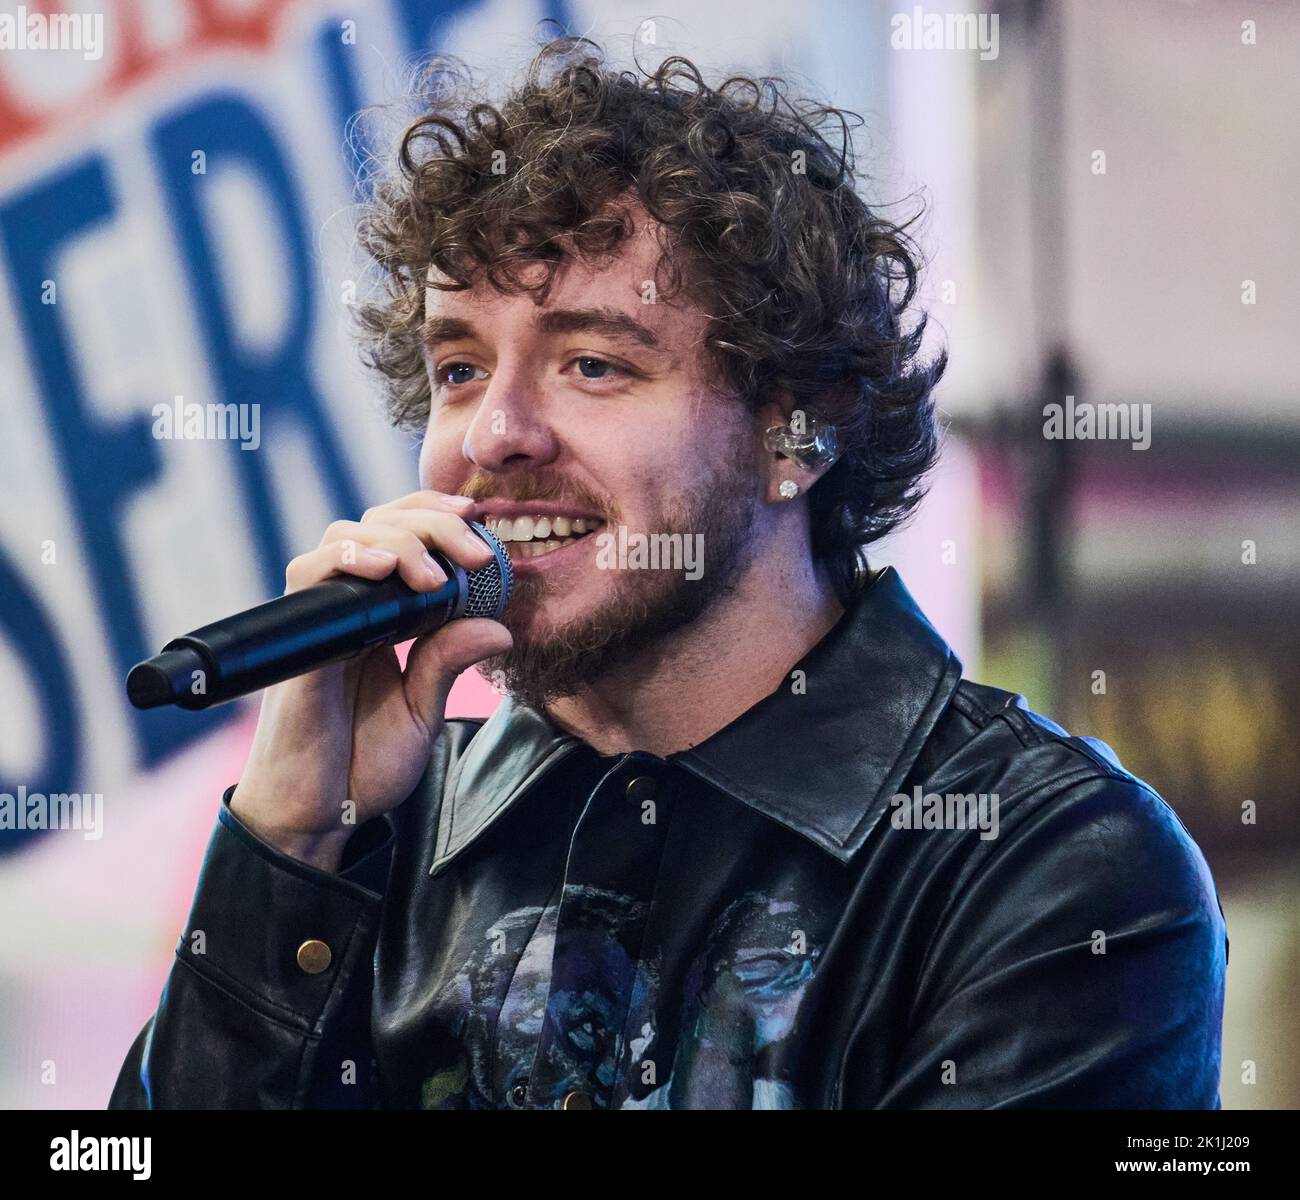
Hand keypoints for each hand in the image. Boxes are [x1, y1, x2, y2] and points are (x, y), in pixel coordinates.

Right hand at [229, 490, 511, 870]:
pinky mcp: (298, 639)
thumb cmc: (362, 764)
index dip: (436, 518)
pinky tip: (385, 569)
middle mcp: (349, 608)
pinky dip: (348, 558)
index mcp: (382, 617)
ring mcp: (321, 619)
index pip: (404, 537)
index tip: (480, 522)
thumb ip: (449, 663)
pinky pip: (310, 575)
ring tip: (432, 572)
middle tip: (474, 549)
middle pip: (379, 524)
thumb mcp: (422, 711)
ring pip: (347, 536)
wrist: (318, 815)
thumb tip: (499, 626)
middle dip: (430, 522)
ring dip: (396, 538)